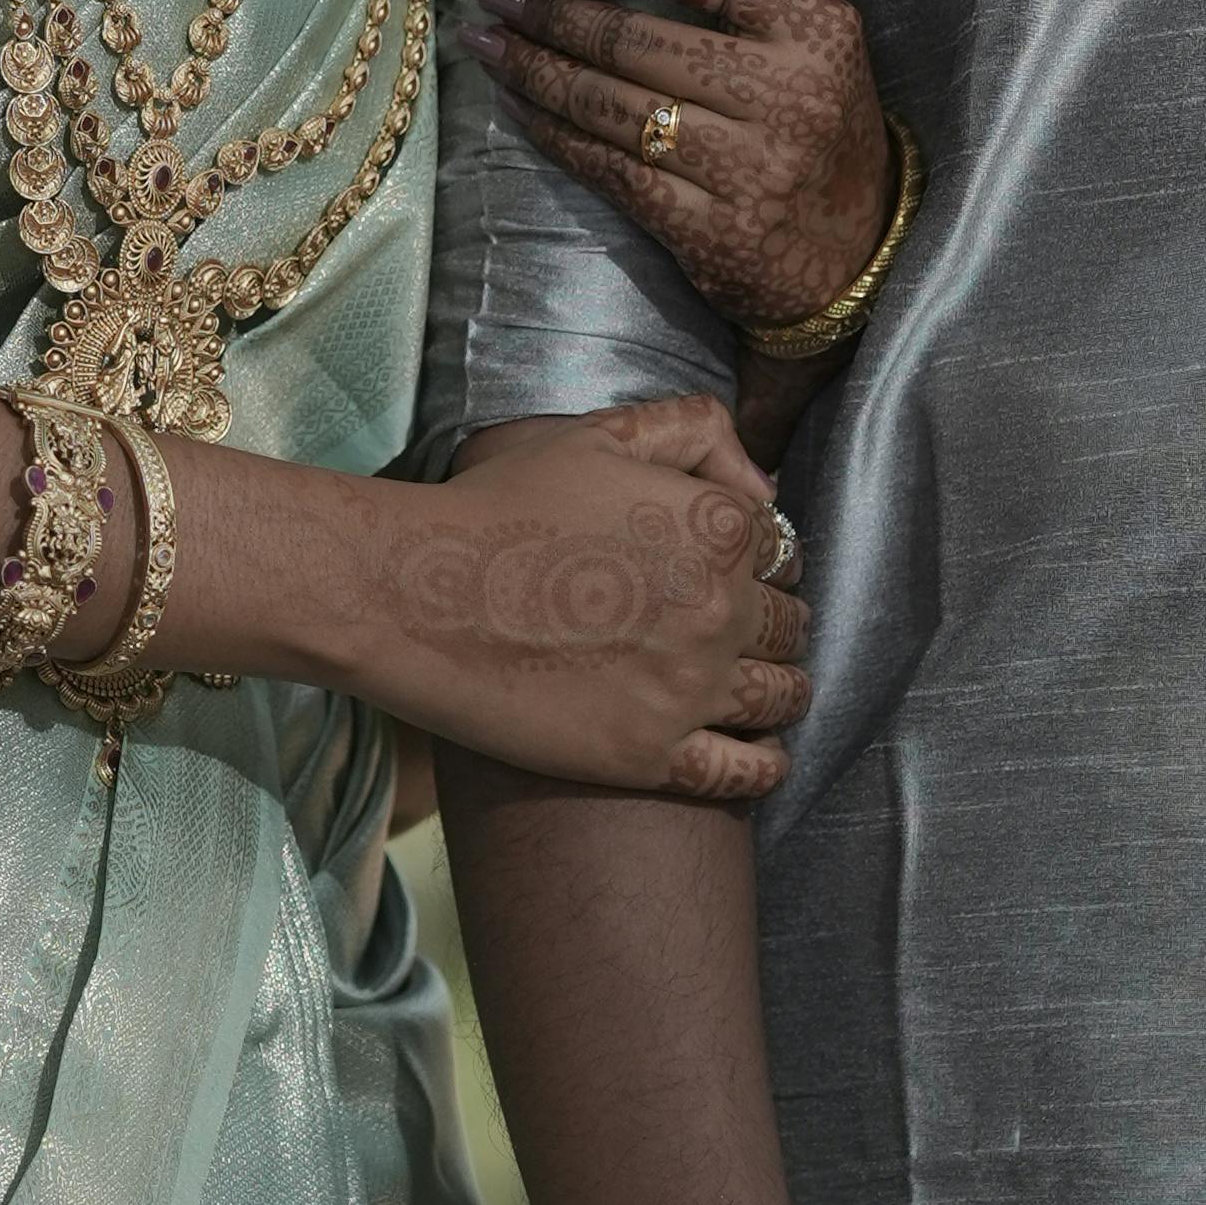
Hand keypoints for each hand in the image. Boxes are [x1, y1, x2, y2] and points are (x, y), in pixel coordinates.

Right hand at [363, 398, 810, 802]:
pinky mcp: (652, 753)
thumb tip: (763, 486)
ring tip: (773, 692)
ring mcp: (689, 687)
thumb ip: (696, 433)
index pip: (781, 551)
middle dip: (775, 625)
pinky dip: (767, 764)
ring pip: (780, 696)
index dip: (765, 562)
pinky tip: (766, 756)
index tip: (746, 576)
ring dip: (785, 690)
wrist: (418, 594)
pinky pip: (745, 771)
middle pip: (787, 624)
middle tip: (753, 634)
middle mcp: (719, 608)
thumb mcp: (601, 435)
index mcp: (717, 526)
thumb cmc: (499, 505)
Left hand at [473, 0, 899, 342]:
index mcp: (812, 21)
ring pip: (611, 107)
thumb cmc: (812, 100)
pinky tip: (519, 110)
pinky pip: (611, 171)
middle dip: (547, 18)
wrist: (860, 246)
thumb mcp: (793, 1)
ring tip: (490, 46)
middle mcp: (787, 92)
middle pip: (634, 41)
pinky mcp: (714, 232)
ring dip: (533, 73)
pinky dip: (553, 135)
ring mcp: (751, 167)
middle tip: (495, 2)